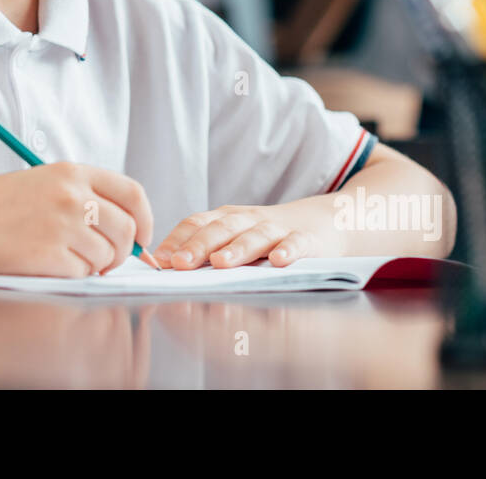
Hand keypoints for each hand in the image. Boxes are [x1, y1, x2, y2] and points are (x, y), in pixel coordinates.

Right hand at [0, 162, 154, 277]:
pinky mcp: (48, 255)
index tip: (140, 239)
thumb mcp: (39, 184)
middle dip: (118, 253)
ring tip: (56, 258)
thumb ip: (81, 199)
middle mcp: (72, 194)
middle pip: (125, 230)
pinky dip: (67, 277)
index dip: (144, 221)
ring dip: (89, 266)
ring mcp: (61, 224)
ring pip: (105, 257)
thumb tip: (126, 233)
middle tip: (98, 262)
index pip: (132, 194)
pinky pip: (80, 275)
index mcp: (71, 171)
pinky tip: (41, 265)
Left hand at [152, 203, 341, 268]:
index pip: (197, 223)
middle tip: (181, 263)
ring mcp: (278, 228)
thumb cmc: (269, 236)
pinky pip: (297, 243)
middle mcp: (249, 220)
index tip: (160, 260)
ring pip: (255, 235)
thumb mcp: (236, 237)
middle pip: (221, 228)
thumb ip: (205, 249)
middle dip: (199, 245)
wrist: (324, 221)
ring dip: (237, 248)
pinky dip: (288, 250)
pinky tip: (279, 260)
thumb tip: (166, 266)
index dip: (178, 240)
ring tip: (220, 263)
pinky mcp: (307, 239)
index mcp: (227, 219)